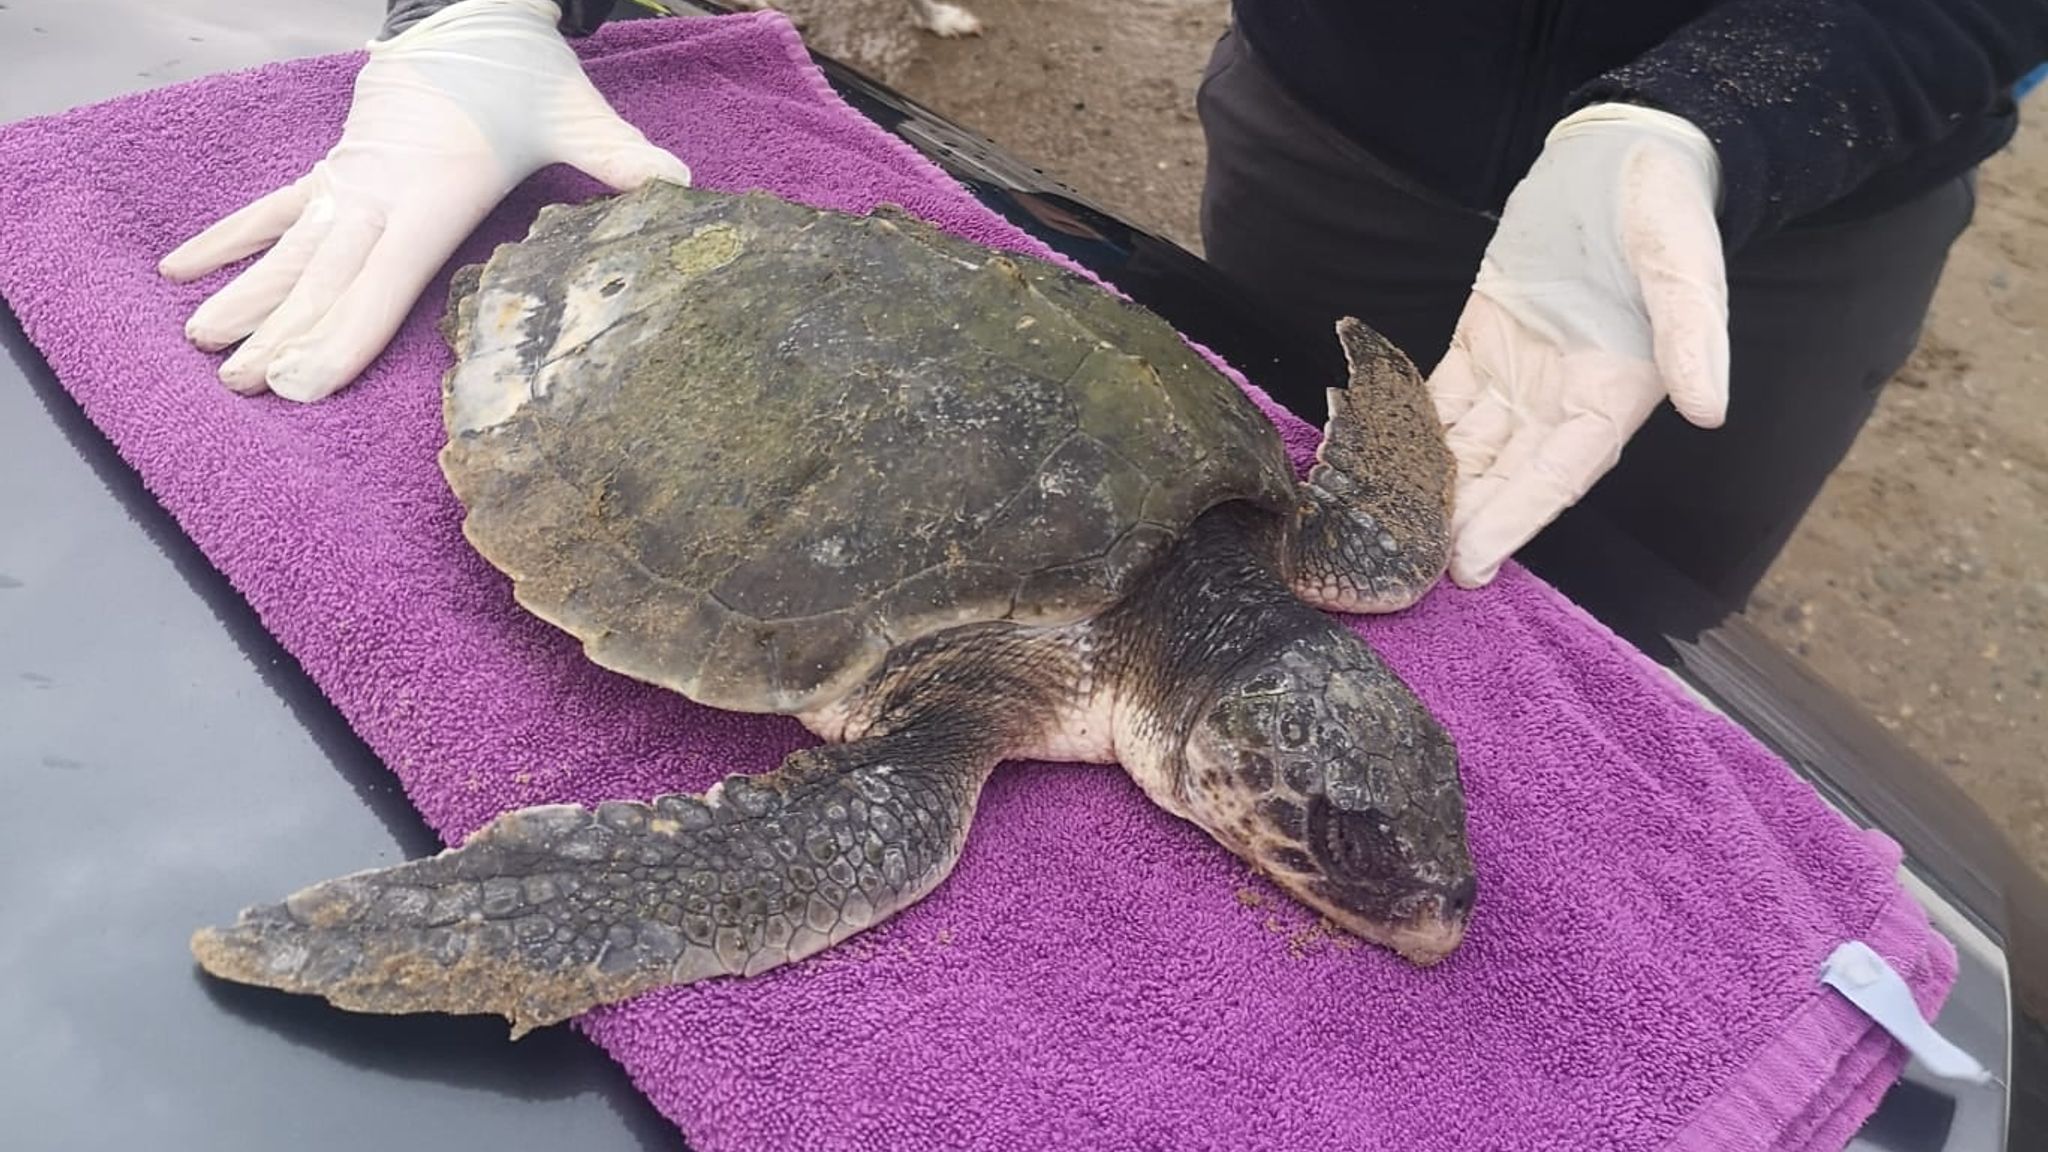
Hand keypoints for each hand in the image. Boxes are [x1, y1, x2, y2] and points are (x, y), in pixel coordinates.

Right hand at [160, 0, 690, 401]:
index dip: (343, 332)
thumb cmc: (525, 74)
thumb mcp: (578, 113)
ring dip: (245, 298)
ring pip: (289, 248)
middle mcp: (380, 192)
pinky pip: (272, 209)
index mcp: (435, 194)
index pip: (384, 277)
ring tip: (202, 345)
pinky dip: (229, 240)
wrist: (470, 12)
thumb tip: (682, 188)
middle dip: (281, 334)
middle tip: (240, 386)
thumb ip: (624, 158)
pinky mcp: (334, 167)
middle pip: (324, 275)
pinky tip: (180, 270)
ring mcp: (348, 180)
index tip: (304, 381)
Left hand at [1426, 102, 1727, 587]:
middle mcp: (1563, 399)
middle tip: (1407, 566)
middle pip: (1504, 475)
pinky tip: (1369, 458)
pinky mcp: (1480, 342)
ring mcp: (1518, 375)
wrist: (1621, 151)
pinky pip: (1438, 397)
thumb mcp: (1685, 261)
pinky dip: (1406, 428)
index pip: (1559, 474)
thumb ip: (1693, 334)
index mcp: (1614, 394)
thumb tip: (1710, 409)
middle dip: (1460, 520)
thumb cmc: (1664, 206)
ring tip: (1381, 528)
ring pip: (1467, 446)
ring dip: (1428, 488)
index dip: (1515, 518)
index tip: (1473, 561)